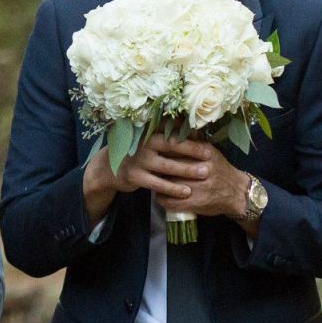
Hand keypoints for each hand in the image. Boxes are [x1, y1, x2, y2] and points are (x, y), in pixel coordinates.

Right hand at [95, 134, 213, 200]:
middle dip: (193, 150)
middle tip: (210, 156)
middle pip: (172, 145)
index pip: (173, 130)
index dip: (191, 135)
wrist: (111, 168)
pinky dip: (173, 188)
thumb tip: (196, 132)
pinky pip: (158, 183)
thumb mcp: (150, 142)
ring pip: (167, 165)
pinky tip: (186, 192)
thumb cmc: (139, 154)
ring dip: (187, 170)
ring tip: (204, 174)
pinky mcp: (135, 176)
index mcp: (150, 131)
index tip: (208, 140)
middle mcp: (144, 143)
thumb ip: (168, 137)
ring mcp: (139, 160)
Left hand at [158, 140, 249, 219]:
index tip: (155, 151)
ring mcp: (198, 187)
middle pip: (170, 166)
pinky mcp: (195, 203)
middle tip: (152, 167)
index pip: (176, 148)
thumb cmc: (221, 170)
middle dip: (159, 166)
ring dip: (158, 183)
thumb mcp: (211, 152)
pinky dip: (162, 198)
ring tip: (155, 181)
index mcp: (205, 153)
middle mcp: (202, 169)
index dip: (163, 150)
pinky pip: (170, 201)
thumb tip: (171, 133)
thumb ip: (193, 144)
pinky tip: (161, 196)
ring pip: (168, 184)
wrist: (238, 193)